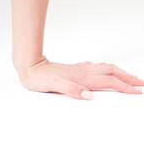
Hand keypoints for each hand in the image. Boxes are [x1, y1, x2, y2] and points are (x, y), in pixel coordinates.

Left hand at [17, 57, 143, 98]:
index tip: (138, 92)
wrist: (29, 65)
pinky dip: (108, 71)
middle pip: (112, 72)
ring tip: (131, 78)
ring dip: (121, 73)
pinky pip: (98, 69)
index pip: (110, 82)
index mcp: (82, 77)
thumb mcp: (53, 85)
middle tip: (142, 84)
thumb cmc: (39, 77)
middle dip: (129, 78)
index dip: (125, 87)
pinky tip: (107, 73)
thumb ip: (71, 90)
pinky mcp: (75, 69)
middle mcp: (84, 72)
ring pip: (106, 69)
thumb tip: (88, 95)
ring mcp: (80, 69)